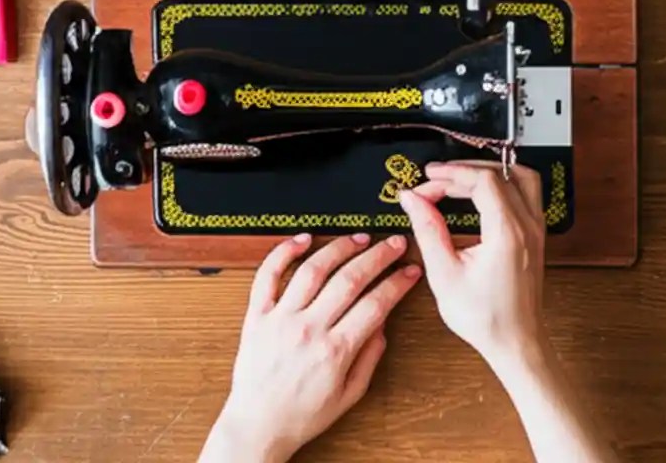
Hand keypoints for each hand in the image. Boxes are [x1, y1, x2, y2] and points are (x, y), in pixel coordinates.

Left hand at [199, 233, 420, 462]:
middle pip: (350, 279)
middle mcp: (307, 330)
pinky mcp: (257, 316)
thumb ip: (369, 357)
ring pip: (313, 269)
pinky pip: (268, 275)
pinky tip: (302, 239)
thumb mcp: (349, 395)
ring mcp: (280, 319)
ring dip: (340, 248)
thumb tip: (382, 325)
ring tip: (358, 239)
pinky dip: (283, 252)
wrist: (258, 425)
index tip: (409, 271)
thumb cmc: (301, 415)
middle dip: (378, 256)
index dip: (397, 282)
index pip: (375, 303)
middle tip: (393, 243)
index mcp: (334, 351)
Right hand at [399, 161, 545, 365]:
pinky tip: (481, 193)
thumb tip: (412, 199)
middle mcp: (528, 226)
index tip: (426, 183)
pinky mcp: (536, 235)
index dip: (450, 176)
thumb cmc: (485, 317)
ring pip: (520, 177)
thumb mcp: (444, 274)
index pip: (481, 181)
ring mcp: (536, 229)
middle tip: (435, 179)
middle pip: (500, 174)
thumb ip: (427, 230)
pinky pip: (526, 193)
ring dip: (488, 171)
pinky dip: (503, 184)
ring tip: (458, 177)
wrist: (515, 341)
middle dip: (463, 171)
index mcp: (507, 233)